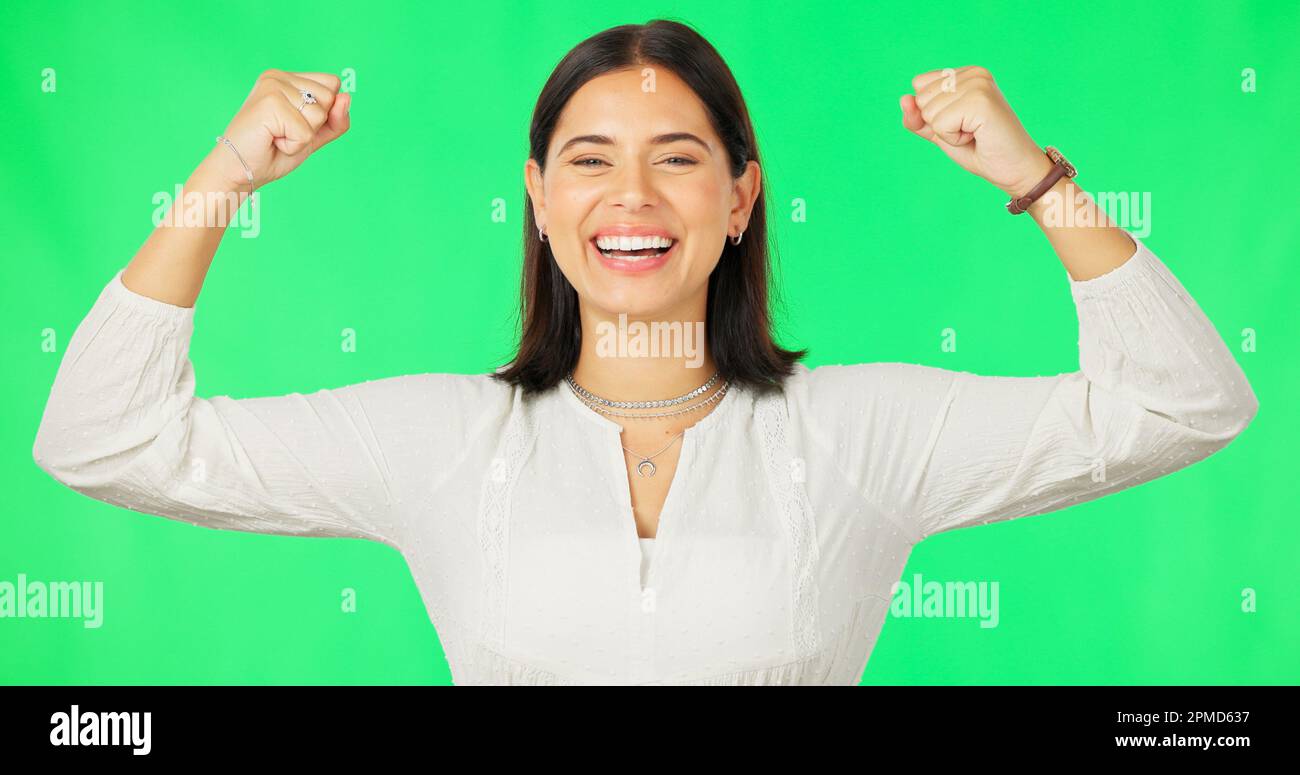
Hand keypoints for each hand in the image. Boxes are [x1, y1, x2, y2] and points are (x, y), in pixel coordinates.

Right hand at [198, 69, 350, 192]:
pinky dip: (293, 145)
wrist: (240, 172)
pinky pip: (305, 132)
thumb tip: (347, 97)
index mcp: (288, 78)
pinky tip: (271, 141)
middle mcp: (279, 76)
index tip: (295, 123)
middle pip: (330, 97)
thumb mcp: (313, 136)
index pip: (333, 85)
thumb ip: (335, 119)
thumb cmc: (272, 153)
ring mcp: (272, 86)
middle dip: (314, 126)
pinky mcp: (269, 103)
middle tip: (284, 133)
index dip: (325, 112)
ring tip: (277, 136)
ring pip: (319, 115)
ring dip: (303, 137)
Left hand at [900, 66, 1052, 197]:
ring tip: (975, 133)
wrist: (1014, 169)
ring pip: (929, 112)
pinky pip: (940, 124)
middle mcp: (973, 72)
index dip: (931, 113)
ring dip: (947, 133)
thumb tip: (904, 99)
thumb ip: (918, 118)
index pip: (919, 85)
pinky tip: (977, 136)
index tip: (962, 122)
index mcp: (965, 73)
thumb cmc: (980, 149)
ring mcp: (978, 84)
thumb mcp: (940, 132)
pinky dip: (953, 138)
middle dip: (939, 124)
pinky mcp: (980, 100)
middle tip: (970, 131)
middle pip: (921, 98)